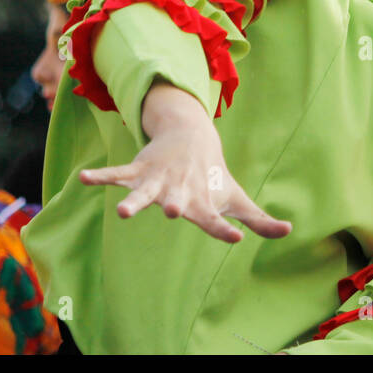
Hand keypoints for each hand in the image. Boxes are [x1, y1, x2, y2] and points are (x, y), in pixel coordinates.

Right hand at [79, 82, 292, 243]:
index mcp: (203, 202)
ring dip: (133, 200)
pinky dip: (101, 175)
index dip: (224, 230)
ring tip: (120, 211)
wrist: (193, 134)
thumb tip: (289, 231)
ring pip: (143, 192)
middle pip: (176, 203)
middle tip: (171, 212)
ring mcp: (158, 180)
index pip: (215, 220)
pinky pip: (117, 173)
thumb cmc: (215, 176)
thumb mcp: (236, 198)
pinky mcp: (139, 171)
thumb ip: (258, 219)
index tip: (236, 237)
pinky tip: (83, 178)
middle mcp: (179, 191)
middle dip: (174, 206)